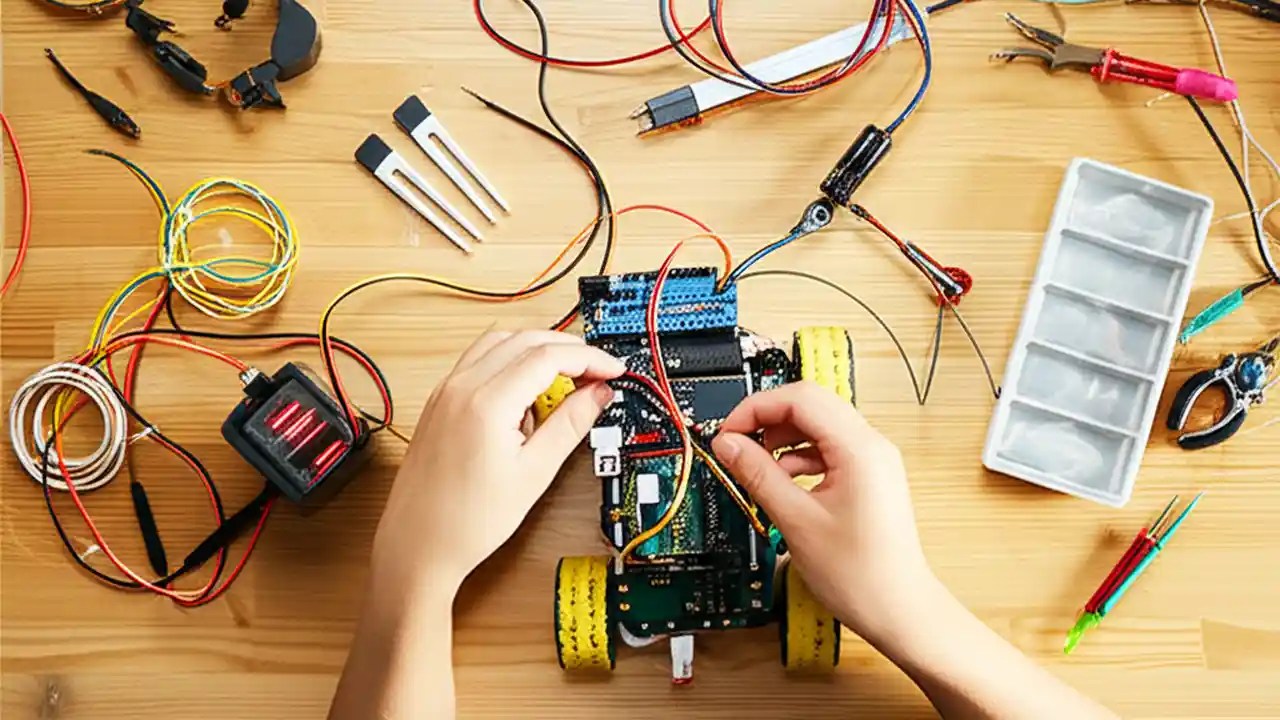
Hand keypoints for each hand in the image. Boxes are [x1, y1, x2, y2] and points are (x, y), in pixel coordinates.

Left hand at [370, 330, 624, 598]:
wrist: (419, 543)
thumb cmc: (467, 521)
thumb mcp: (534, 473)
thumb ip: (570, 424)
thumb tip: (598, 394)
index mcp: (486, 403)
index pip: (548, 356)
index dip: (588, 359)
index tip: (611, 371)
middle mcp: (461, 387)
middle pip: (526, 339)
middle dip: (568, 349)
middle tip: (597, 373)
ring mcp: (446, 391)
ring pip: (501, 341)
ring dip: (538, 348)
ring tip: (567, 378)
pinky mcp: (440, 400)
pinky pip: (480, 360)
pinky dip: (511, 360)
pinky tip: (528, 391)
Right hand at [711, 382, 941, 648]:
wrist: (899, 610)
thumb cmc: (862, 575)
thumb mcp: (796, 521)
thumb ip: (758, 475)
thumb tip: (728, 444)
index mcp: (860, 449)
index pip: (801, 398)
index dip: (757, 408)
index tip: (729, 431)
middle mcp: (871, 447)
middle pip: (810, 406)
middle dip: (768, 420)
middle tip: (736, 444)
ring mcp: (873, 461)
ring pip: (818, 427)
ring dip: (782, 440)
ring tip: (755, 467)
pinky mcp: (868, 478)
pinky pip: (827, 450)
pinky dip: (798, 458)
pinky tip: (780, 482)